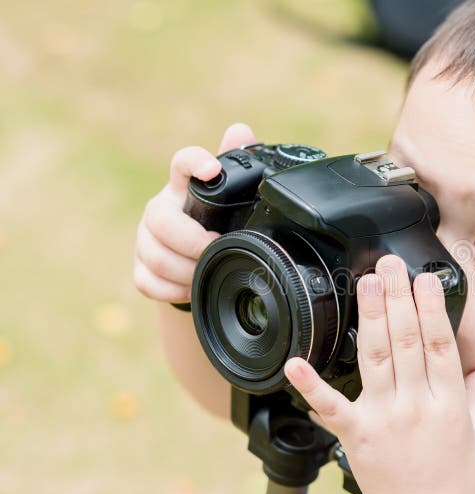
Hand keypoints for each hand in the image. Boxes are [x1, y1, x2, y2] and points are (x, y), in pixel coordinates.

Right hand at [133, 123, 256, 301]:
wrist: (200, 266)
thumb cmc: (218, 226)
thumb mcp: (232, 199)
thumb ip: (238, 165)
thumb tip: (240, 130)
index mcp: (185, 187)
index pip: (182, 162)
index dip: (194, 162)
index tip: (211, 169)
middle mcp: (161, 209)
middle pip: (160, 219)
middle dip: (190, 240)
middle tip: (214, 248)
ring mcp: (146, 239)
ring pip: (153, 254)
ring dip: (185, 268)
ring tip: (207, 271)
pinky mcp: (140, 268)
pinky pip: (147, 280)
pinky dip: (172, 289)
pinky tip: (190, 288)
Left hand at [284, 254, 474, 493]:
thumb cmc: (454, 483)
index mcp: (449, 402)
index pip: (440, 344)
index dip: (432, 307)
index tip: (424, 277)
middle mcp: (417, 404)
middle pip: (406, 340)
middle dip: (398, 297)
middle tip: (389, 264)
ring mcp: (384, 418)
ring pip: (377, 357)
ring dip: (371, 316)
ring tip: (366, 283)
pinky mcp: (356, 434)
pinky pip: (332, 407)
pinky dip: (311, 385)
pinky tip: (295, 362)